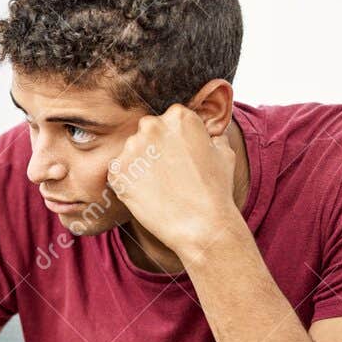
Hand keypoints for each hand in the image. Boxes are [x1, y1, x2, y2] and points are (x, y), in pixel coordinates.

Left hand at [107, 104, 238, 261]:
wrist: (201, 224)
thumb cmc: (216, 189)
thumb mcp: (224, 152)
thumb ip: (212, 136)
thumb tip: (209, 134)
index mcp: (179, 116)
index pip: (167, 121)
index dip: (173, 141)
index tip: (179, 157)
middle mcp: (152, 125)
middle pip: (146, 132)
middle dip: (153, 149)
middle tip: (168, 173)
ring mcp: (132, 148)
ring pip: (131, 152)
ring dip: (140, 165)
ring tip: (159, 186)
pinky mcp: (117, 170)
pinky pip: (119, 173)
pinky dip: (129, 182)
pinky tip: (147, 195)